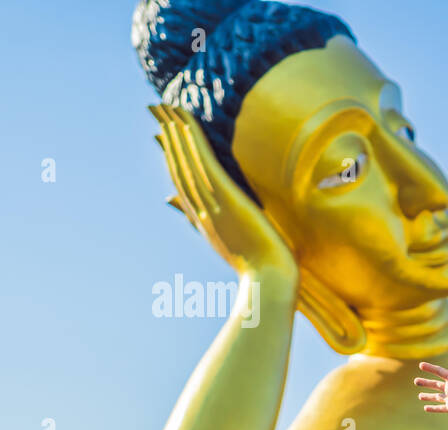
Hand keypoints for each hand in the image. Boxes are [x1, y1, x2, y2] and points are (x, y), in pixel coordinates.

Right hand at [149, 103, 296, 280]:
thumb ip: (216, 233)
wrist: (269, 281)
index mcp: (204, 221)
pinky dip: (193, 143)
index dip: (170, 156)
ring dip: (175, 132)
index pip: (182, 183)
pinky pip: (204, 164)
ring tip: (165, 106)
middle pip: (178, 166)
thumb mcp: (233, 248)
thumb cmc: (260, 269)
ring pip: (187, 162)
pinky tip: (186, 124)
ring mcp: (211, 204)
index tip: (160, 135)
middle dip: (166, 136)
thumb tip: (207, 230)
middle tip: (155, 110)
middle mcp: (202, 210)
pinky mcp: (225, 198)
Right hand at [415, 351, 447, 414]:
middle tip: (415, 381)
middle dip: (425, 383)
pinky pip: (440, 408)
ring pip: (436, 397)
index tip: (420, 365)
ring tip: (419, 395)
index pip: (439, 372)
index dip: (430, 368)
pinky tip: (425, 408)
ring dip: (427, 396)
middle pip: (435, 385)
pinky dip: (432, 408)